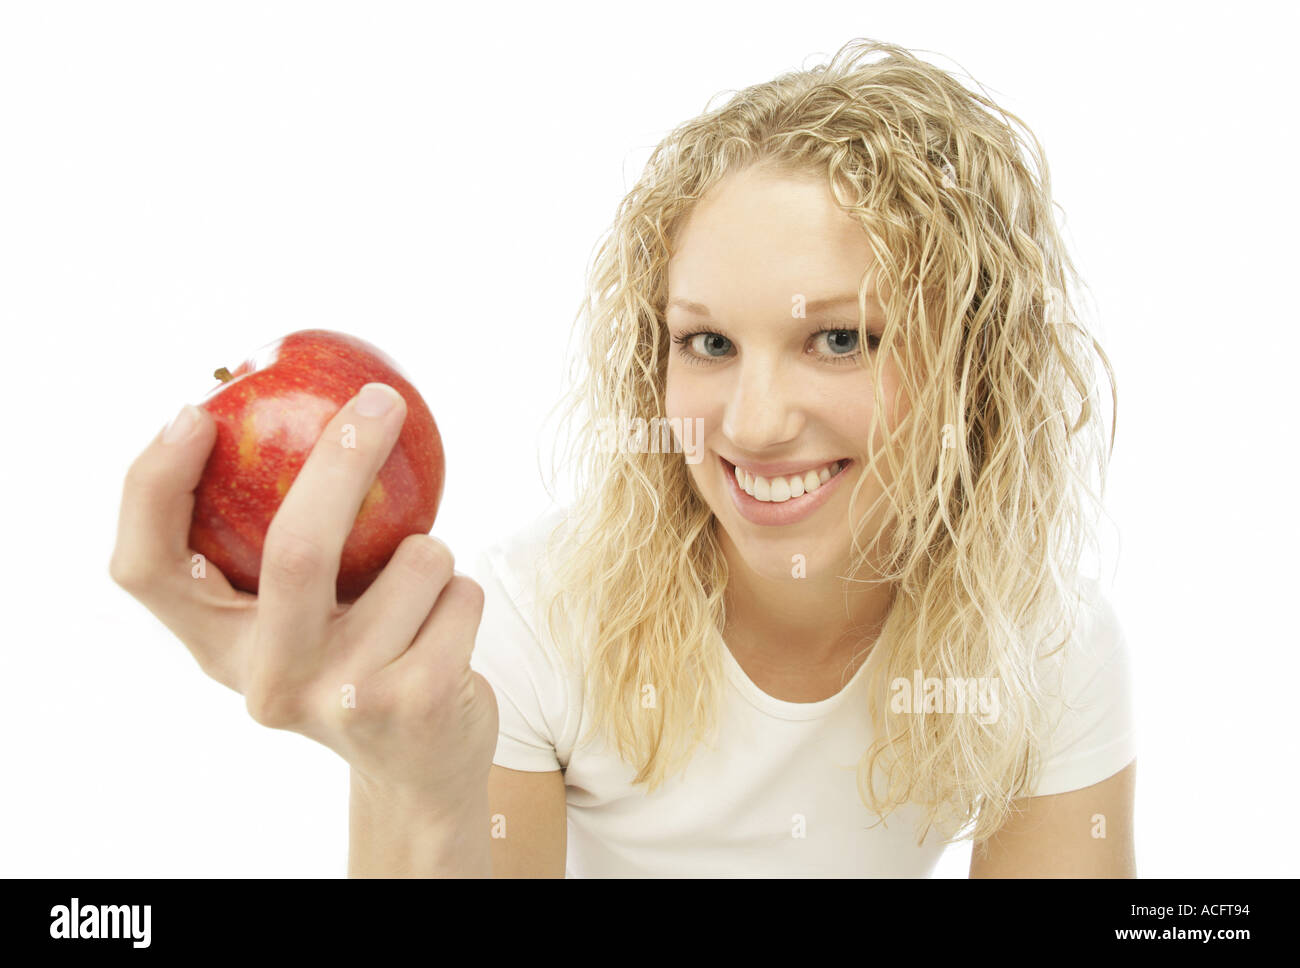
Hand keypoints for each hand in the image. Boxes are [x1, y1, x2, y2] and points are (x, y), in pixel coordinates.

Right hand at [109, 384, 497, 806]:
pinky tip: (444, 632)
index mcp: (220, 648)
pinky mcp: (414, 704)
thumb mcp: (302, 614)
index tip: (197, 413)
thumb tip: (294, 404)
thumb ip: (281, 540)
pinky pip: (460, 591)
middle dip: (343, 458)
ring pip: (412, 559)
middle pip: (295, 549)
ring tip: (417, 593)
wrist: (421, 769)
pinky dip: (464, 591)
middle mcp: (266, 681)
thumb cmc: (359, 656)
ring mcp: (340, 698)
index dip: (153, 486)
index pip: (145, 568)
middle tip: (379, 400)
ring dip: (432, 549)